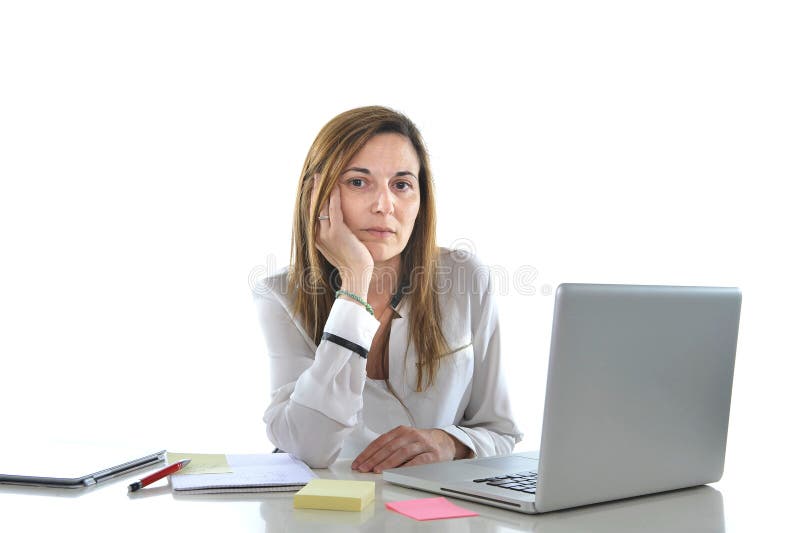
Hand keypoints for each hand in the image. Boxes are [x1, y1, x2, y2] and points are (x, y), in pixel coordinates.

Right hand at [310, 174, 373, 295]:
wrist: (356, 276)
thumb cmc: (352, 263)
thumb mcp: (339, 248)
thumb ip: (335, 237)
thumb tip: (338, 227)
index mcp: (317, 238)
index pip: (312, 213)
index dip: (312, 199)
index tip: (313, 186)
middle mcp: (318, 235)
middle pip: (313, 207)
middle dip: (314, 191)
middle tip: (315, 176)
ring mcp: (326, 233)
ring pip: (321, 206)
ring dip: (322, 189)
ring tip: (322, 175)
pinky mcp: (337, 232)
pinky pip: (334, 209)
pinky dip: (334, 196)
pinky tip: (336, 185)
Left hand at [351, 426, 472, 472]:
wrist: (445, 441)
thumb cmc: (420, 443)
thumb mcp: (404, 439)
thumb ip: (390, 447)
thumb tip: (369, 461)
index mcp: (401, 431)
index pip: (380, 441)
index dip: (368, 452)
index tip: (358, 462)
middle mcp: (410, 434)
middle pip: (389, 446)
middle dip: (374, 458)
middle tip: (363, 468)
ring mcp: (422, 443)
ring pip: (401, 452)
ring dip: (387, 462)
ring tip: (376, 470)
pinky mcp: (432, 454)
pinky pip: (418, 460)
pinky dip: (407, 466)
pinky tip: (397, 472)